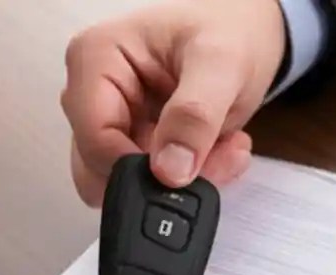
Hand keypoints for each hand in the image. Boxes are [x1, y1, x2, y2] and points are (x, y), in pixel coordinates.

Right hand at [61, 0, 286, 205]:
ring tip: (224, 146)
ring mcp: (109, 120)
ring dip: (183, 178)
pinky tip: (217, 148)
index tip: (186, 171)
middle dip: (163, 177)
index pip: (94, 139)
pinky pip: (150, 183)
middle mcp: (90, 92)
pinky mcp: (130, 141)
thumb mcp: (222, 64)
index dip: (138, 169)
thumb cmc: (228, 30)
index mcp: (95, 58)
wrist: (245, 29)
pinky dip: (190, 176)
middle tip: (218, 156)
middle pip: (101, 168)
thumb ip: (195, 114)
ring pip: (127, 183)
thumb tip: (169, 170)